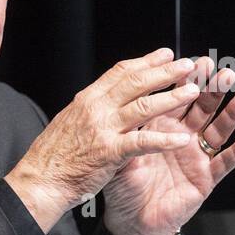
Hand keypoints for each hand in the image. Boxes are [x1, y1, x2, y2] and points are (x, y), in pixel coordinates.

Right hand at [5, 49, 201, 232]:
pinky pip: (141, 143)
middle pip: (136, 82)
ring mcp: (102, 129)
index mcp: (88, 99)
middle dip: (165, 71)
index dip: (146, 61)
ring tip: (194, 91)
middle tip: (189, 64)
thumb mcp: (72, 121)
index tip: (166, 54)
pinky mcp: (109, 152)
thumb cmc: (55, 156)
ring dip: (171, 97)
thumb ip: (94, 109)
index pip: (121, 72)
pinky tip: (182, 139)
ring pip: (143, 106)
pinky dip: (163, 141)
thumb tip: (110, 97)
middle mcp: (96, 108)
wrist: (40, 181)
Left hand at [102, 55, 234, 234]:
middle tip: (223, 72)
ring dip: (231, 114)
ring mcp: (197, 157)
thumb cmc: (124, 187)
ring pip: (217, 130)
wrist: (131, 220)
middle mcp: (183, 137)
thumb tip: (130, 103)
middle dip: (213, 89)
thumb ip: (130, 130)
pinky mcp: (206, 178)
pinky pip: (224, 163)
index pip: (178, 97)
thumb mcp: (121, 153)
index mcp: (161, 126)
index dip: (188, 80)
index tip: (197, 62)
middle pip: (202, 108)